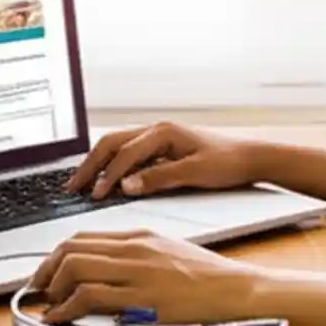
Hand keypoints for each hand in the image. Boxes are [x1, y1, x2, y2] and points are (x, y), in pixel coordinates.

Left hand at [28, 229, 261, 323]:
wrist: (232, 286)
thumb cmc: (204, 273)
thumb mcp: (166, 251)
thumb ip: (134, 255)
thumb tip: (103, 268)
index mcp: (139, 236)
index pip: (83, 237)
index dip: (56, 256)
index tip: (47, 273)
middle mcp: (133, 249)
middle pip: (72, 249)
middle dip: (46, 271)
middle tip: (39, 290)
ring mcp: (136, 272)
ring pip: (75, 268)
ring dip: (53, 289)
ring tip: (51, 306)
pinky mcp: (141, 298)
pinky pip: (91, 296)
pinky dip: (66, 309)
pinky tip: (62, 318)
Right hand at [66, 122, 264, 199]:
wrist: (251, 157)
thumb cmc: (228, 162)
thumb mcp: (194, 173)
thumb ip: (159, 178)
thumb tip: (127, 186)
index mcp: (163, 132)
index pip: (125, 153)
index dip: (108, 175)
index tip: (96, 194)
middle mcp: (157, 131)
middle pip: (113, 144)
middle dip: (91, 165)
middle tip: (73, 186)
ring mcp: (159, 138)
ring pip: (119, 147)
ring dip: (100, 164)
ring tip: (83, 183)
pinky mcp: (163, 148)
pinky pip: (131, 154)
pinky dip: (115, 167)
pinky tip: (109, 181)